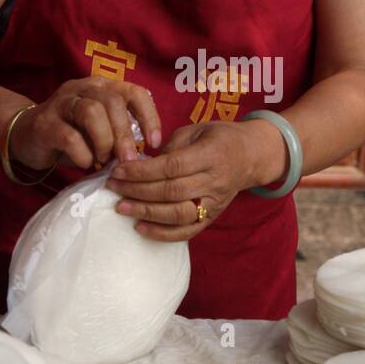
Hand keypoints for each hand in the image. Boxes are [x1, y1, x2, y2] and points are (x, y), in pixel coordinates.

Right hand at [7, 78, 161, 172]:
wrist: (26, 136)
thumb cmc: (72, 134)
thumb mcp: (101, 130)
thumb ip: (120, 135)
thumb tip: (144, 156)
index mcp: (103, 87)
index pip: (135, 92)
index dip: (149, 117)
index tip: (154, 143)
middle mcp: (83, 88)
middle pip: (112, 102)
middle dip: (125, 134)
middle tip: (129, 160)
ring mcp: (61, 103)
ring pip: (91, 113)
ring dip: (103, 141)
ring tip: (103, 160)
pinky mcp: (44, 123)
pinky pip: (69, 137)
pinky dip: (83, 154)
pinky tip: (85, 163)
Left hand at [104, 118, 284, 240]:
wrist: (252, 156)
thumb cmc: (220, 138)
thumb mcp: (197, 129)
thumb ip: (171, 145)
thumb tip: (141, 161)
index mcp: (210, 155)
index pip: (171, 167)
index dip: (142, 171)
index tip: (118, 170)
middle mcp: (214, 182)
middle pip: (171, 191)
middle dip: (138, 191)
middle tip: (112, 187)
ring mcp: (214, 203)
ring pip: (178, 214)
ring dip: (146, 213)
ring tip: (121, 207)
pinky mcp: (212, 217)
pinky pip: (187, 231)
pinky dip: (163, 234)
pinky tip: (140, 228)